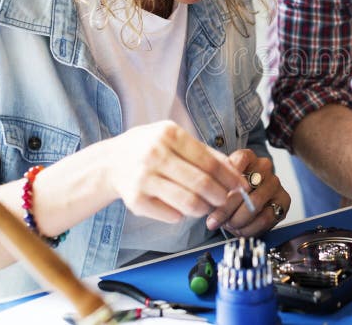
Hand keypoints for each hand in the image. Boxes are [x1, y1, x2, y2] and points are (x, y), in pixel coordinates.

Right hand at [105, 121, 246, 222]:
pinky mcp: (135, 200)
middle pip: (202, 183)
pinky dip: (182, 216)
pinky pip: (171, 215)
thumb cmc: (151, 148)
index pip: (209, 162)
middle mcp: (155, 154)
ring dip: (204, 209)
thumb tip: (235, 170)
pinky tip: (182, 209)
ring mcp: (143, 178)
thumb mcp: (175, 138)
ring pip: (188, 203)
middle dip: (221, 196)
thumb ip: (204, 152)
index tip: (241, 186)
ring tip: (206, 207)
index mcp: (169, 134)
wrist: (110, 162)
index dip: (230, 177)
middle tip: (227, 200)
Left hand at [205, 149, 290, 236]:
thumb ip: (214, 190)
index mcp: (247, 157)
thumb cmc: (230, 195)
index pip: (238, 161)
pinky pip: (266, 218)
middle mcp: (264, 167)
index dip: (225, 180)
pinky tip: (241, 230)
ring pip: (255, 203)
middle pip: (245, 187)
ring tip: (229, 225)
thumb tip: (207, 202)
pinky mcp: (284, 200)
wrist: (245, 206)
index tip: (213, 196)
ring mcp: (275, 182)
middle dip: (226, 208)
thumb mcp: (219, 188)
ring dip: (238, 220)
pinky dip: (250, 228)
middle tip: (214, 221)